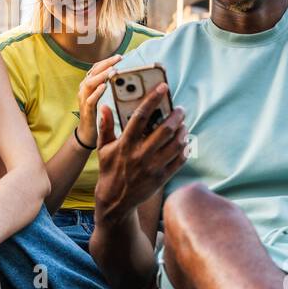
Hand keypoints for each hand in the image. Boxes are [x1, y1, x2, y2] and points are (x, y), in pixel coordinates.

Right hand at [75, 54, 122, 146]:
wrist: (88, 134)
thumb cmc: (99, 114)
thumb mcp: (104, 98)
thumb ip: (112, 88)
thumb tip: (129, 79)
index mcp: (89, 85)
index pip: (96, 68)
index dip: (107, 61)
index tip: (120, 56)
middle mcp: (84, 90)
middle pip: (93, 72)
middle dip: (106, 64)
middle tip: (119, 59)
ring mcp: (84, 100)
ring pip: (89, 83)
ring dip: (101, 75)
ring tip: (112, 70)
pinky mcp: (86, 111)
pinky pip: (90, 100)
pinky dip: (97, 92)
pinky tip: (105, 87)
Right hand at [93, 84, 188, 218]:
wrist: (115, 201)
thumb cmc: (109, 170)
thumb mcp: (102, 148)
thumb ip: (105, 126)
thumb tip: (105, 106)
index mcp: (125, 144)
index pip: (140, 116)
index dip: (152, 99)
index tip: (163, 87)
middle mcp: (140, 155)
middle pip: (165, 130)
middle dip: (176, 116)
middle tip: (179, 109)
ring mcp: (153, 167)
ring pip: (176, 145)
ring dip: (183, 132)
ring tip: (183, 125)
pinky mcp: (161, 178)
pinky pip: (179, 161)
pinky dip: (185, 149)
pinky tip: (184, 142)